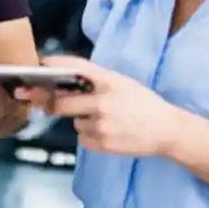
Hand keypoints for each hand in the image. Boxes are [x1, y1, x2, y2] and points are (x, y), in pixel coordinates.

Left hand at [15, 55, 183, 157]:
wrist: (167, 130)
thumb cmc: (143, 104)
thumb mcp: (122, 83)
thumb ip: (95, 81)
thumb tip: (63, 83)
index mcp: (109, 81)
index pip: (76, 68)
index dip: (55, 65)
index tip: (40, 64)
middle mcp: (102, 102)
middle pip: (60, 104)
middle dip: (53, 104)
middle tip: (52, 104)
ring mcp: (102, 124)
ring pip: (74, 122)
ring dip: (81, 121)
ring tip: (105, 119)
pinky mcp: (103, 143)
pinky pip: (82, 138)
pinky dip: (89, 136)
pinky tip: (108, 132)